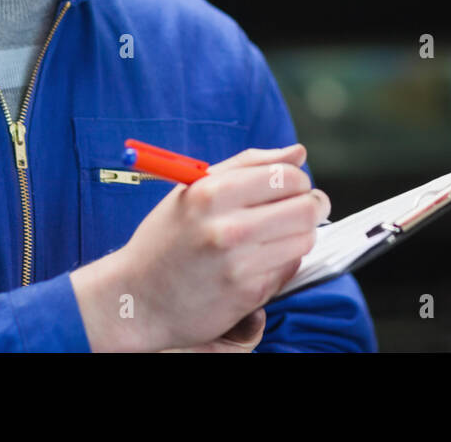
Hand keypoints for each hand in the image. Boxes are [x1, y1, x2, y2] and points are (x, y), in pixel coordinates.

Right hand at [72, 144, 330, 351]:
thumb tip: (297, 153)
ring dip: (300, 234)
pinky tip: (261, 259)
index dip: (299, 180)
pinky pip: (289, 269)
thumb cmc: (168, 237)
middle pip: (305, 209)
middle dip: (312, 205)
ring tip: (278, 234)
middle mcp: (227, 229)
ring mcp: (239, 266)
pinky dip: (283, 261)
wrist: (138, 298)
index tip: (294, 186)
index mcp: (212, 193)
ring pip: (304, 240)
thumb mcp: (196, 188)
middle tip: (305, 207)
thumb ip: (250, 165)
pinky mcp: (248, 296)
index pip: (286, 177)